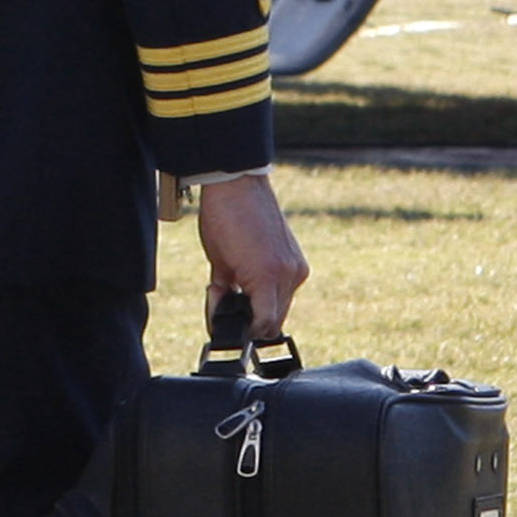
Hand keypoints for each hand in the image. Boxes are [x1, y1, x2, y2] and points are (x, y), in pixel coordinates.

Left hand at [197, 173, 307, 341]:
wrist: (237, 184)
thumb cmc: (221, 220)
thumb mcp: (218, 265)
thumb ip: (224, 296)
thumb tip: (223, 317)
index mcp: (267, 278)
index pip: (263, 326)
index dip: (245, 333)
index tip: (229, 330)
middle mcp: (289, 275)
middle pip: (276, 321)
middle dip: (253, 322)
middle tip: (230, 310)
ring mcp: (297, 267)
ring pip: (283, 306)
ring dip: (263, 307)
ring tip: (239, 290)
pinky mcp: (298, 259)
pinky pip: (288, 288)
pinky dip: (272, 291)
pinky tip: (252, 279)